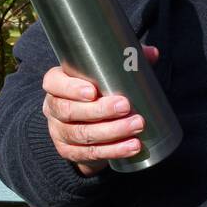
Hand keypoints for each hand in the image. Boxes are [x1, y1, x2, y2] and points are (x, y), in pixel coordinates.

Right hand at [41, 44, 160, 176]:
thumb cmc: (99, 87)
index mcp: (57, 83)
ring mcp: (58, 132)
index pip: (53, 83)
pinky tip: (131, 147)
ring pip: (81, 134)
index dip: (70, 88)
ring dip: (112, 132)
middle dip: (100, 111)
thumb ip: (126, 60)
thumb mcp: (107, 71)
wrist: (87, 121)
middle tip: (126, 107)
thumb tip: (152, 53)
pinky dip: (113, 150)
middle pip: (69, 111)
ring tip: (137, 126)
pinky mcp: (69, 151)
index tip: (94, 92)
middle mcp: (53, 107)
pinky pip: (90, 153)